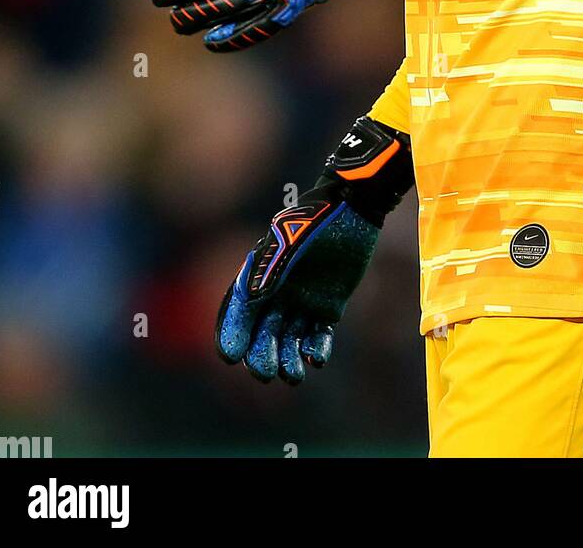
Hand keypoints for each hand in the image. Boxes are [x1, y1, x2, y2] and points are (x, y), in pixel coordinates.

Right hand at [215, 183, 378, 382]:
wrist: (352, 207)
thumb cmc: (316, 218)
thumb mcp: (291, 238)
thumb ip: (272, 265)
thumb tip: (250, 296)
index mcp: (260, 274)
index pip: (239, 309)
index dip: (232, 332)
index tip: (230, 356)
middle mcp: (278, 292)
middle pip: (262, 332)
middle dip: (261, 354)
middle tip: (265, 373)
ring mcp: (303, 301)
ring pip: (289, 339)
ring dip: (287, 359)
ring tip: (292, 375)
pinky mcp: (327, 307)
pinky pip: (318, 335)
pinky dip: (316, 350)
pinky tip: (316, 359)